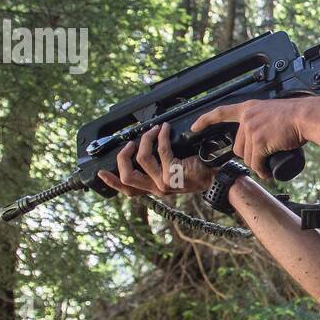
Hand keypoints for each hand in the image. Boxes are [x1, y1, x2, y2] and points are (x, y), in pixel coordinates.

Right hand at [97, 123, 214, 197]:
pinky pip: (161, 149)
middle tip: (130, 144)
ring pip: (142, 159)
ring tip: (151, 131)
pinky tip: (164, 129)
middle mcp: (157, 189)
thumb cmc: (198, 171)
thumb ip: (157, 169)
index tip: (101, 172)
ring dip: (144, 140)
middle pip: (127, 176)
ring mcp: (165, 182)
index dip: (112, 182)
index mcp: (154, 189)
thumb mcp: (173, 173)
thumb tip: (140, 151)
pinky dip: (161, 136)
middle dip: (124, 157)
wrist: (217, 177)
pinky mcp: (174, 172)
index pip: (128, 191)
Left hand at [190, 99, 306, 179]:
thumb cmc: (295, 116)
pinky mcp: (259, 141)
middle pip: (238, 145)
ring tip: (267, 165)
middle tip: (262, 159)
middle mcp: (247, 118)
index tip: (194, 126)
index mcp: (248, 108)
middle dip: (249, 156)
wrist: (305, 117)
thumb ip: (261, 120)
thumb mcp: (272, 112)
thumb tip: (260, 136)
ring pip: (246, 156)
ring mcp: (252, 130)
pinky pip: (256, 162)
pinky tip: (267, 173)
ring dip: (256, 164)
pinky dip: (262, 171)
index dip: (205, 120)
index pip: (221, 112)